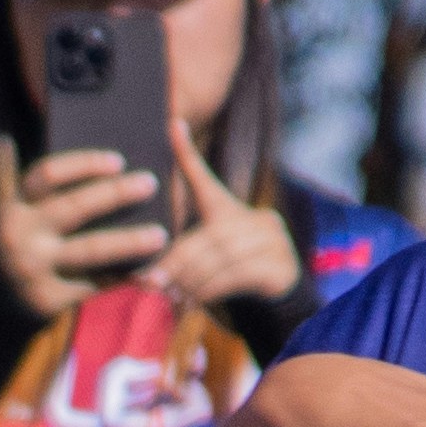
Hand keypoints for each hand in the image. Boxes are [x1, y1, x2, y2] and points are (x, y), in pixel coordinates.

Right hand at [0, 138, 169, 323]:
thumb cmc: (21, 241)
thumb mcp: (4, 209)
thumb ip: (7, 176)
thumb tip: (2, 141)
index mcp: (15, 205)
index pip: (47, 174)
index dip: (83, 165)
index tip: (119, 161)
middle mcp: (21, 234)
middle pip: (75, 207)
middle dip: (116, 193)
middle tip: (150, 183)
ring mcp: (35, 269)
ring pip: (92, 249)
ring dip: (130, 241)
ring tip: (162, 235)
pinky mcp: (50, 299)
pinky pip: (97, 284)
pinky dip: (126, 277)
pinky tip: (152, 271)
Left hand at [148, 130, 302, 313]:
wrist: (274, 294)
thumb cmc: (229, 272)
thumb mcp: (203, 259)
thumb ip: (181, 256)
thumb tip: (143, 277)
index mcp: (230, 210)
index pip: (205, 178)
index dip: (187, 153)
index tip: (173, 123)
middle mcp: (257, 218)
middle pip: (209, 235)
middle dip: (176, 261)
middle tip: (149, 281)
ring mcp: (274, 241)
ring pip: (221, 258)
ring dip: (190, 280)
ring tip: (167, 296)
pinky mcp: (282, 266)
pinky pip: (238, 277)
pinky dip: (209, 291)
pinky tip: (190, 303)